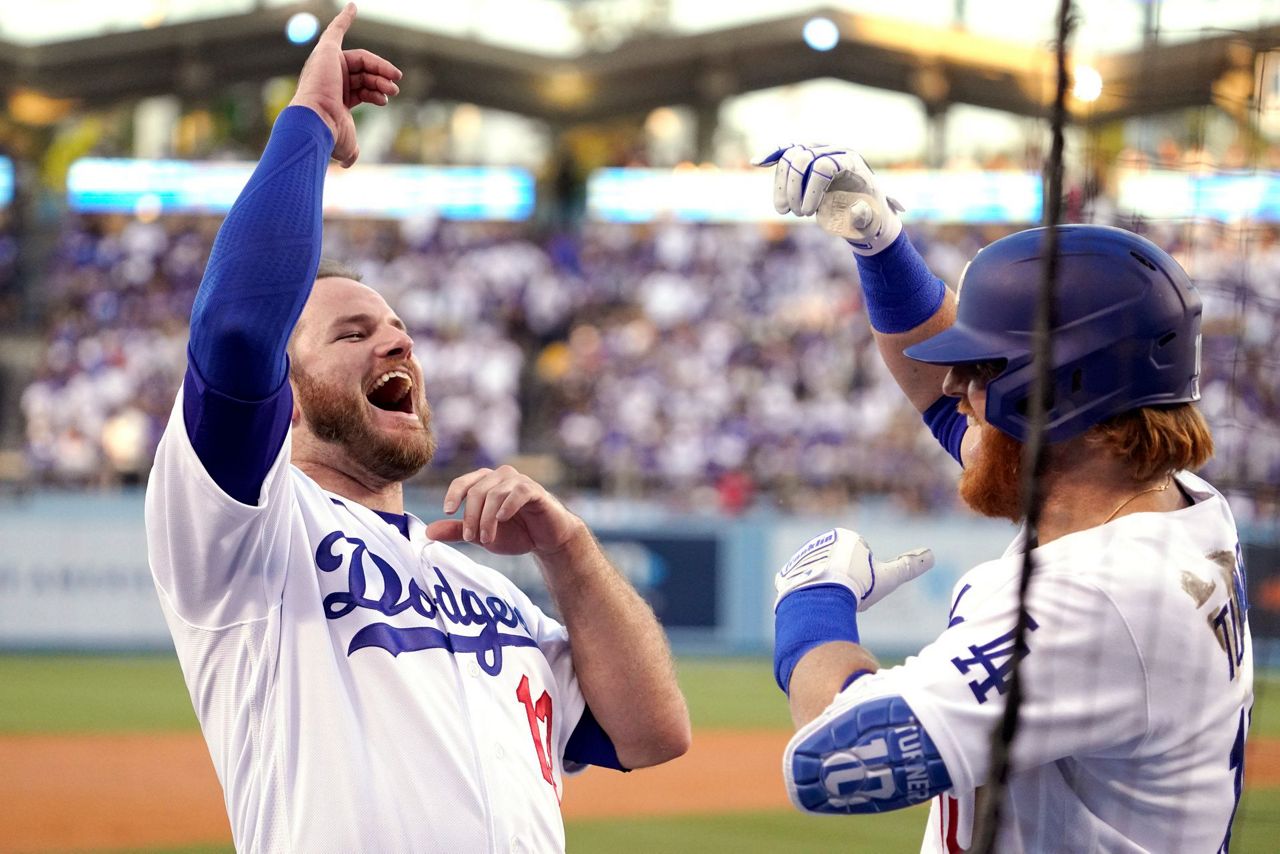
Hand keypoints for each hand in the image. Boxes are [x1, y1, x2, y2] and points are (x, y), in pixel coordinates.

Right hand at [289, 3, 401, 167]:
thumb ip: (350, 151)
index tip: (388, 100)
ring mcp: (326, 65)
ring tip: (396, 77)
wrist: (316, 123)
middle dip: (382, 80)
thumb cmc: (329, 136)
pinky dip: (345, 18)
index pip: (361, 90)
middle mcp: (328, 80)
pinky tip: (354, 7)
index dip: (376, 93)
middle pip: (364, 74)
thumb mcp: (346, 146)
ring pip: (361, 61)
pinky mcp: (326, 53)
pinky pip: (335, 30)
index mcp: (333, 98)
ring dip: (380, 67)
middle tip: (397, 87)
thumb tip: (348, 164)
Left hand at [427, 465, 584, 556]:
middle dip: (471, 517)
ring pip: (495, 493)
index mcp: (486, 483)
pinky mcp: (535, 491)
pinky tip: (503, 519)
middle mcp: (501, 477)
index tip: (448, 511)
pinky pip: (518, 492)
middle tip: (471, 539)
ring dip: (487, 519)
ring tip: (487, 539)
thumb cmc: (516, 534)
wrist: (547, 540)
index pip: (463, 482)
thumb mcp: (482, 536)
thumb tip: (428, 532)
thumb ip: (457, 532)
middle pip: (477, 491)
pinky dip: (507, 506)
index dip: (454, 494)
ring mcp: (519, 482)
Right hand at [755, 144, 904, 254]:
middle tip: (797, 215)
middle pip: (802, 157)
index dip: (811, 190)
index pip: (824, 166)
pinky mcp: (807, 158)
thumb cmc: (869, 219)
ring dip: (781, 184)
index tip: (807, 214)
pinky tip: (757, 162)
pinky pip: (786, 152)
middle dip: (793, 188)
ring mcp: (819, 152)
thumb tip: (855, 210)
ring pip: (789, 157)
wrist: (866, 212)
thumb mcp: (871, 223)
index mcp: (852, 163)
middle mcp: (835, 151)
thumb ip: (865, 219)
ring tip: (784, 210)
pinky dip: (772, 156)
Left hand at [774, 528, 932, 610]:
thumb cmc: (856, 585)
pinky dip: (808, 598)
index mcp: (845, 538)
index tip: (861, 585)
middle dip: (845, 584)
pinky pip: (802, 588)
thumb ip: (909, 567)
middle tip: (846, 595)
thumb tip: (933, 556)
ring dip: (827, 591)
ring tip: (830, 600)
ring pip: (823, 580)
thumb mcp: (887, 576)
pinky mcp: (789, 573)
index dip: (865, 579)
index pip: (863, 563)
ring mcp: (804, 558)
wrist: (820, 596)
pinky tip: (813, 605)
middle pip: (842, 571)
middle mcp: (822, 542)